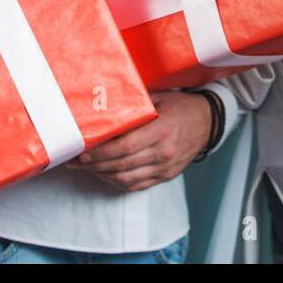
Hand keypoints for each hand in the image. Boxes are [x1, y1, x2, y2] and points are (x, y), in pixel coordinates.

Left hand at [64, 90, 211, 191]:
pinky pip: (137, 185)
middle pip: (122, 164)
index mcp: (161, 131)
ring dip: (102, 174)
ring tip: (85, 167)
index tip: (82, 151)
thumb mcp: (159, 97)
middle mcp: (163, 152)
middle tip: (74, 161)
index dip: (101, 152)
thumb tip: (103, 102)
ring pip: (127, 178)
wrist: (208, 122)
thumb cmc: (180, 106)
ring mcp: (165, 167)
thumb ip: (134, 102)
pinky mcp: (166, 176)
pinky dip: (117, 182)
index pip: (125, 146)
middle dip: (94, 164)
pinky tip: (105, 173)